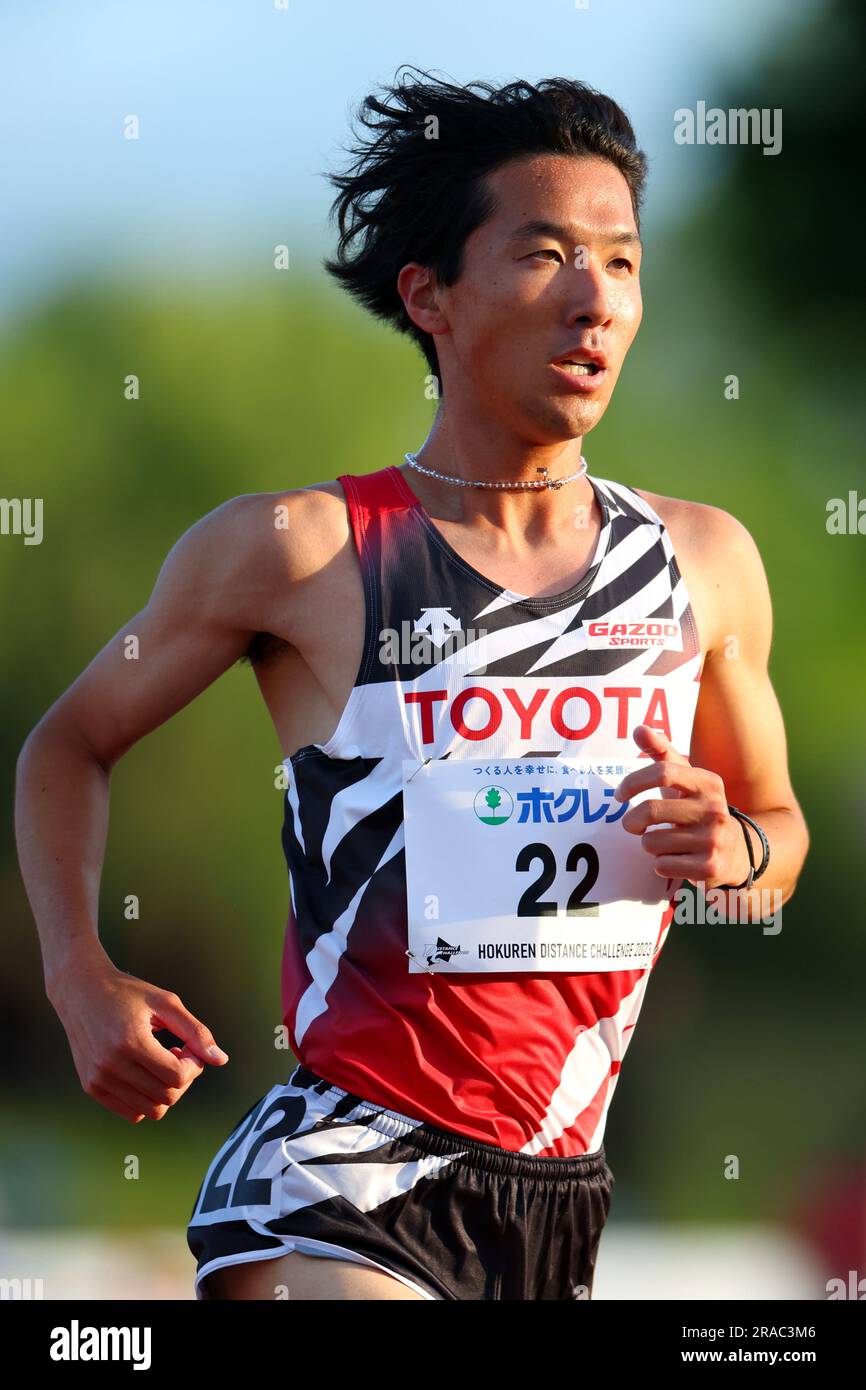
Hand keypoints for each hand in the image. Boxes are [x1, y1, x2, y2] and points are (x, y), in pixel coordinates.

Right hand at [49, 952, 228, 1123]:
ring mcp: (98, 1079)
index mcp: (130, 1042)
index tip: (189, 1048)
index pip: (177, 1077)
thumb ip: (196, 1032)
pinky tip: (145, 1073)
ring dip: (165, 1091)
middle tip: (178, 1053)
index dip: (194, 1066)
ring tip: (160, 1063)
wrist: (81, 990)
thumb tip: (220, 1060)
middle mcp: (110, 1065)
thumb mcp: (166, 1003)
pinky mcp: (91, 1087)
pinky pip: (132, 1113)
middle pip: (166, 1097)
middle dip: (182, 1078)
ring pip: (151, 1110)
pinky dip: (146, 1099)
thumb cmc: (126, 993)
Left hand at [613, 725, 750, 886]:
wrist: (736, 852)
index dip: (632, 783)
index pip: (662, 772)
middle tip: (632, 825)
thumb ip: (662, 752)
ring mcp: (713, 839)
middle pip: (650, 811)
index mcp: (708, 782)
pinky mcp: (709, 866)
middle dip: (631, 821)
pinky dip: (661, 864)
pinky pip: (662, 865)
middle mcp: (714, 808)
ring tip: (664, 843)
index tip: (619, 795)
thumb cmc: (698, 810)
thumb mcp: (686, 780)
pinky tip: (676, 860)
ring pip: (651, 842)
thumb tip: (639, 728)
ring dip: (649, 845)